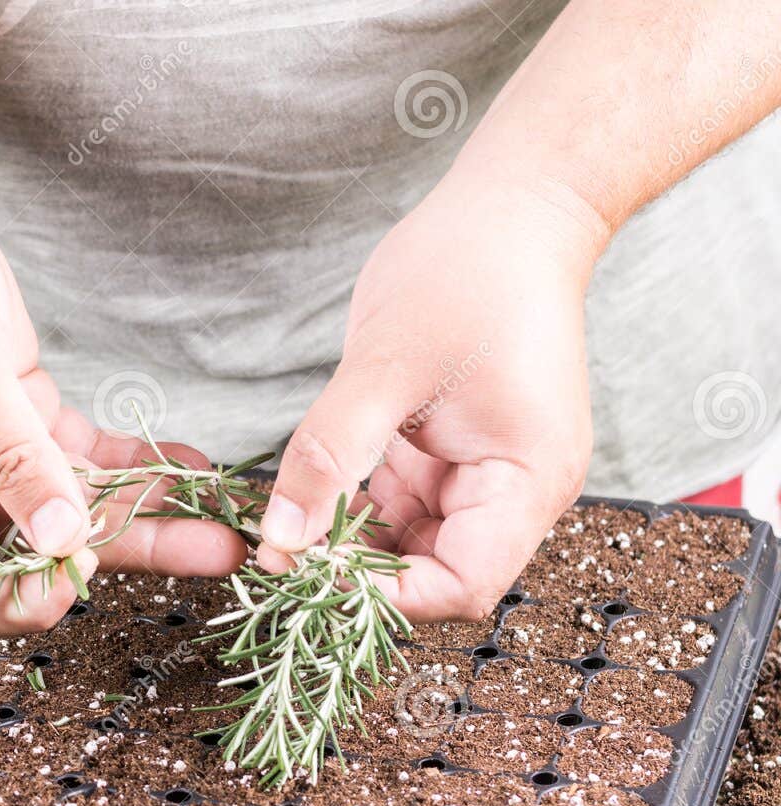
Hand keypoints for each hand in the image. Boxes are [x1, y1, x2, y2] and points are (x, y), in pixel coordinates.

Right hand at [0, 181, 246, 632]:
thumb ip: (9, 454)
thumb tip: (61, 541)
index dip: (22, 599)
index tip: (85, 568)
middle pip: (39, 555)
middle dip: (127, 558)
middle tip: (217, 550)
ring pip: (75, 509)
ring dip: (147, 514)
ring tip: (227, 521)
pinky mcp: (21, 417)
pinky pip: (84, 458)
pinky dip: (134, 464)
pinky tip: (192, 468)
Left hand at [257, 173, 610, 621]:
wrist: (512, 209)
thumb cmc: (467, 273)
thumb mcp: (383, 368)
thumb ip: (329, 458)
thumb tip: (281, 540)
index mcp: (527, 480)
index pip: (461, 585)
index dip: (385, 595)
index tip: (309, 572)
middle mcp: (515, 490)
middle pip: (434, 574)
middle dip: (357, 573)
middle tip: (278, 553)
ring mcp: (483, 473)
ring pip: (409, 543)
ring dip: (348, 543)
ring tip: (284, 526)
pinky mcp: (452, 453)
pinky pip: (398, 504)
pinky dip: (353, 507)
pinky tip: (306, 494)